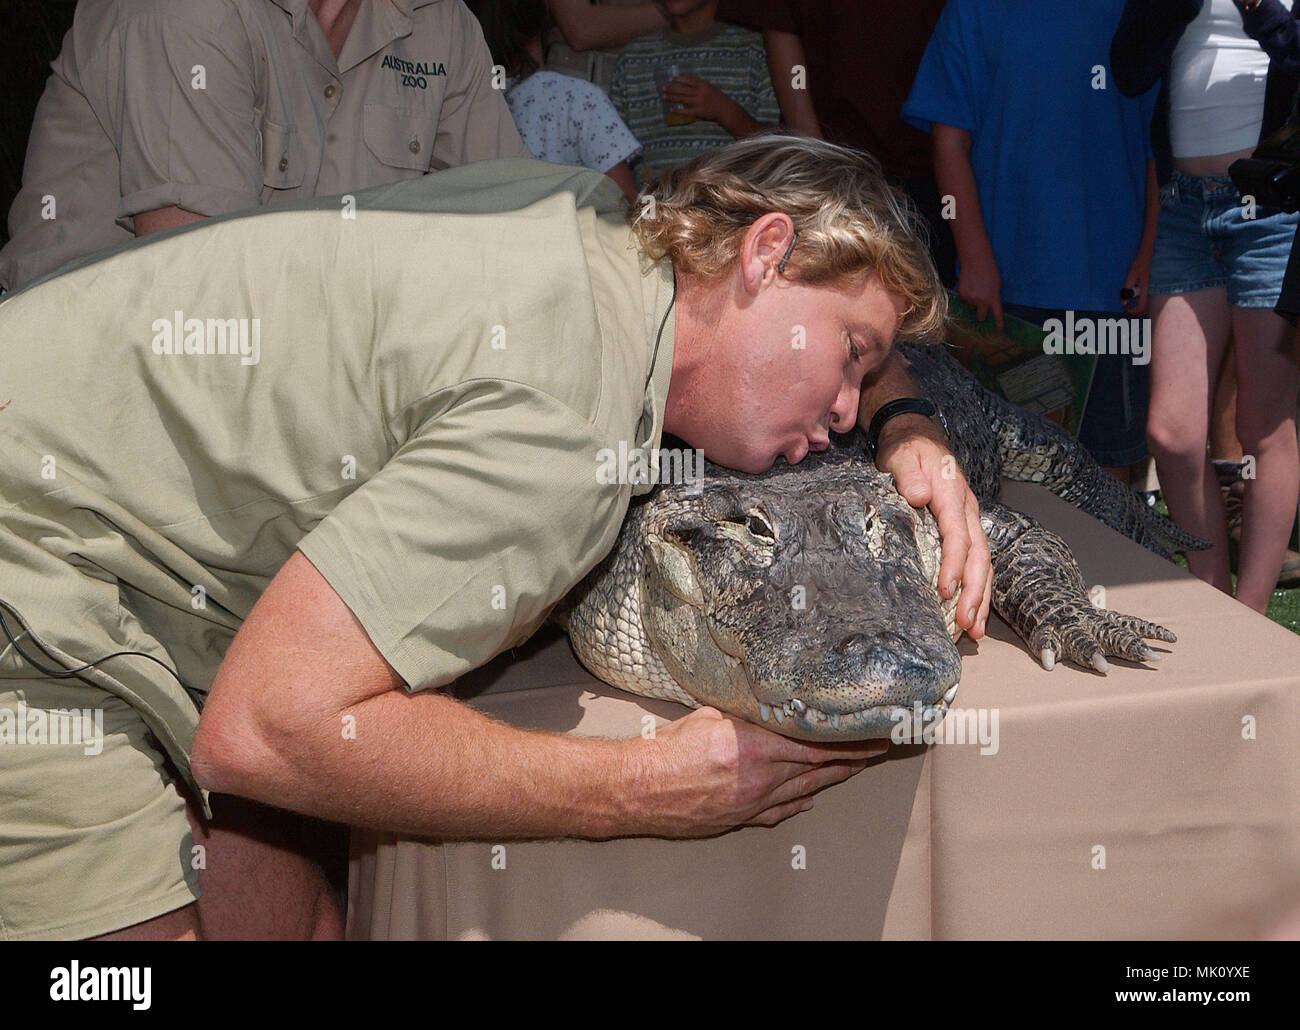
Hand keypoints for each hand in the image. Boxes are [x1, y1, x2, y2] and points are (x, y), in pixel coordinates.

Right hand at [619, 707, 889, 836]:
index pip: (815, 743)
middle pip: (817, 768)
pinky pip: (777, 812)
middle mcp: (762, 777)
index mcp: (756, 747)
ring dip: (831, 780)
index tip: (869, 734)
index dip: (846, 741)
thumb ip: (742, 712)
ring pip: (803, 791)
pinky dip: (797, 805)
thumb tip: (762, 700)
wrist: (639, 790)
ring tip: (852, 770)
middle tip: (874, 751)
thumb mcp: (709, 715)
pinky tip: (809, 801)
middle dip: (850, 759)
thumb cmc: (667, 749)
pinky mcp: (740, 818)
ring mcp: (752, 802)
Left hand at [660, 74, 734, 123]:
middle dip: (672, 88)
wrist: (725, 109)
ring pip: (682, 99)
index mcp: (703, 85)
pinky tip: (671, 109)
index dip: (678, 79)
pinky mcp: (699, 112)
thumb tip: (686, 84)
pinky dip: (678, 110)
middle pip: (683, 89)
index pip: (688, 80)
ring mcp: (699, 102)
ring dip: (672, 97)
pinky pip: (686, 111)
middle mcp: (700, 92)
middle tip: (663, 88)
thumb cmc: (717, 98)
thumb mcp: (709, 87)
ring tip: (663, 96)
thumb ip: (699, 86)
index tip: (670, 79)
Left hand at [874, 412, 992, 637]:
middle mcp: (968, 510)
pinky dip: (975, 589)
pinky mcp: (963, 530)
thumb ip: (908, 474)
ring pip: (983, 564)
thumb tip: (917, 496)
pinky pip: (975, 562)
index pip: (958, 534)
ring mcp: (969, 521)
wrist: (916, 436)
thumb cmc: (907, 449)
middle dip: (976, 592)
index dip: (954, 564)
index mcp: (953, 494)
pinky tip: (971, 614)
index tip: (946, 590)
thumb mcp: (901, 455)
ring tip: (975, 630)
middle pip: (979, 556)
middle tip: (968, 625)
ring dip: (981, 598)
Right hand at [957, 251, 1003, 332]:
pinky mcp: (961, 295)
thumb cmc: (989, 271)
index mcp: (993, 298)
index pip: (997, 315)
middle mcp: (982, 301)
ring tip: (975, 288)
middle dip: (981, 313)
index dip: (999, 325)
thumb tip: (988, 306)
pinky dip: (966, 296)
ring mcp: (971, 299)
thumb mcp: (997, 284)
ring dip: (973, 302)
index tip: (998, 332)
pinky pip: (964, 301)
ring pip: (971, 307)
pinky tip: (968, 285)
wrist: (975, 261)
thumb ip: (994, 296)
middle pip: (980, 317)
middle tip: (981, 305)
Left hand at [1121, 249, 1151, 315]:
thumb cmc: (1140, 263)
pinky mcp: (1155, 286)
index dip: (1132, 310)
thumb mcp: (1131, 276)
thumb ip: (1127, 289)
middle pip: (1146, 308)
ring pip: (1149, 303)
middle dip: (1137, 309)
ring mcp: (1155, 289)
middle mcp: (1152, 290)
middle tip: (1128, 305)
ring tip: (1132, 299)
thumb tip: (1124, 302)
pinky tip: (1138, 293)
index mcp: (1146, 289)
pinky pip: (1150, 297)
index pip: (1141, 307)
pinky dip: (1143, 299)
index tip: (1126, 307)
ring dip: (1140, 304)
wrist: (1150, 253)